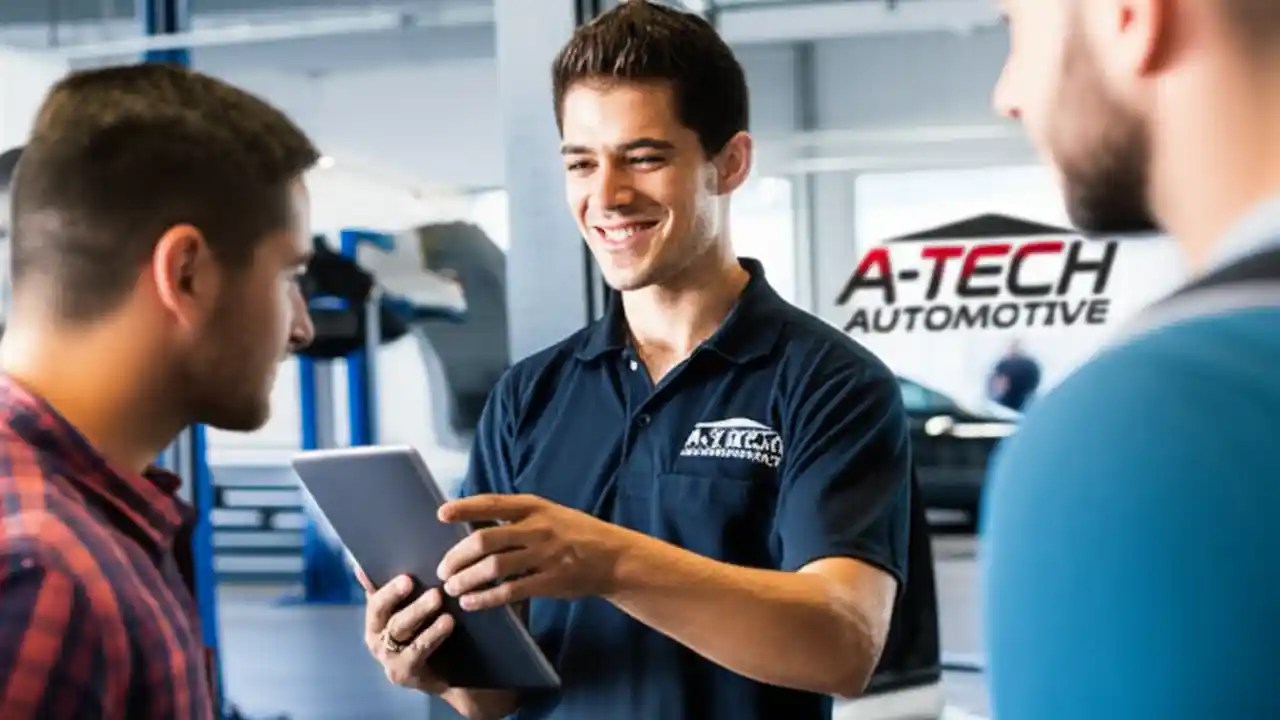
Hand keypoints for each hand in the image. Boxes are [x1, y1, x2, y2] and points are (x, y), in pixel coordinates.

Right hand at [358, 567, 454, 694]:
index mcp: (375, 619)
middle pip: (385, 614)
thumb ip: (398, 589)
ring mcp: (388, 658)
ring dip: (420, 613)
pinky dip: (432, 635)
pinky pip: (417, 651)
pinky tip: (448, 623)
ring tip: (440, 601)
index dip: (388, 589)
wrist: (442, 673)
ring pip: (401, 630)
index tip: (406, 576)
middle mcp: (375, 638)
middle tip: (427, 588)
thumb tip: (364, 565)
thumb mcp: (412, 610)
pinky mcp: (403, 673)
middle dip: (402, 598)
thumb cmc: (424, 632)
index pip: (375, 600)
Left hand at [436, 493, 629, 611]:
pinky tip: (471, 602)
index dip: (465, 507)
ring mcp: (545, 555)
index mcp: (535, 507)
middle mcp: (538, 528)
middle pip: (486, 540)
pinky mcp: (550, 581)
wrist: (614, 557)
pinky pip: (510, 591)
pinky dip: (486, 598)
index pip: (493, 503)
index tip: (441, 514)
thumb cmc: (575, 533)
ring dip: (466, 579)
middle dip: (457, 557)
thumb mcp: (550, 514)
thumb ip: (518, 518)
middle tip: (442, 570)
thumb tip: (474, 525)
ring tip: (451, 588)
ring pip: (494, 568)